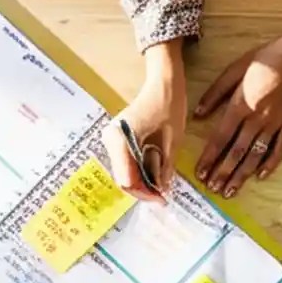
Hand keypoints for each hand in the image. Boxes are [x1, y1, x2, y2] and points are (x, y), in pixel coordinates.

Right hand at [102, 41, 187, 203]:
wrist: (163, 83)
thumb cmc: (169, 106)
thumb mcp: (172, 141)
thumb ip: (164, 168)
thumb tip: (161, 191)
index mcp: (120, 138)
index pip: (127, 178)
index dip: (144, 193)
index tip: (162, 199)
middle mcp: (110, 140)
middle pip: (123, 177)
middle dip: (142, 190)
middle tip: (163, 196)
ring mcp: (111, 140)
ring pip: (124, 173)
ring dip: (141, 182)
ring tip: (161, 187)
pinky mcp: (116, 141)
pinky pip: (126, 164)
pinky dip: (139, 172)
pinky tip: (153, 175)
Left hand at [194, 5, 281, 196]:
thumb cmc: (265, 59)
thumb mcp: (234, 69)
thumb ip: (215, 93)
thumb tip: (197, 115)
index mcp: (242, 103)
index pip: (221, 137)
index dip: (209, 157)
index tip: (200, 173)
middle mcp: (258, 117)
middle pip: (237, 151)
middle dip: (223, 172)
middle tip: (213, 189)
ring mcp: (276, 123)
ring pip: (256, 154)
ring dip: (242, 174)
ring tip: (231, 190)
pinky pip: (280, 148)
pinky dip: (270, 163)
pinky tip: (260, 176)